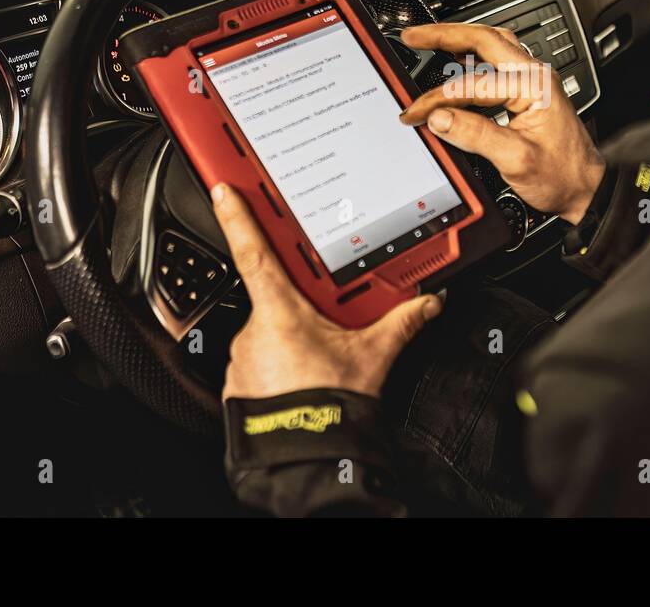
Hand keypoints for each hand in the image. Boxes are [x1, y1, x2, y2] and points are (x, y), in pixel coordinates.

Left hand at [211, 184, 441, 400]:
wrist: (307, 458)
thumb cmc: (329, 406)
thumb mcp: (372, 356)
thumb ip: (400, 322)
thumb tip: (426, 301)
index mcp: (280, 311)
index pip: (254, 251)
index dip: (237, 216)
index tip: (223, 190)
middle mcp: (253, 331)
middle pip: (275, 298)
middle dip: (302, 310)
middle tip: (325, 331)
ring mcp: (242, 360)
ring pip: (267, 334)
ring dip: (291, 342)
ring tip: (320, 363)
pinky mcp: (238, 386)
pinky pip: (258, 364)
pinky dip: (279, 367)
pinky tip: (302, 379)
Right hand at [398, 23, 605, 224]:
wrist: (585, 189)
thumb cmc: (562, 175)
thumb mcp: (516, 159)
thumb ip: (476, 135)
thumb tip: (440, 118)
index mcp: (533, 85)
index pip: (471, 84)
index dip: (437, 99)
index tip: (415, 113)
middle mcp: (534, 75)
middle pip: (484, 39)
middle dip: (444, 35)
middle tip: (413, 36)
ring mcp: (533, 81)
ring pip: (491, 45)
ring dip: (459, 40)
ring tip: (429, 39)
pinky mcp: (529, 92)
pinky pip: (495, 64)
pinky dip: (471, 59)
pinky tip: (456, 61)